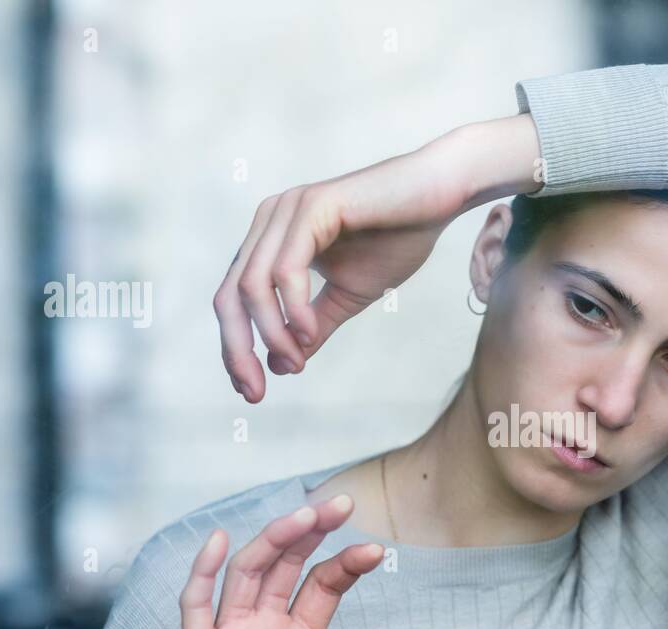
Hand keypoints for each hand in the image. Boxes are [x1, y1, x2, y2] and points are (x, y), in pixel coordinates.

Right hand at [168, 494, 400, 628]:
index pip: (322, 587)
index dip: (346, 564)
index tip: (377, 551)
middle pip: (285, 566)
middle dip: (310, 532)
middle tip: (340, 503)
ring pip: (247, 574)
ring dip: (271, 540)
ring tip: (302, 516)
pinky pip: (195, 607)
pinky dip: (203, 571)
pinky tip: (221, 541)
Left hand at [213, 115, 543, 402]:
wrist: (438, 196)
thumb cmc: (397, 238)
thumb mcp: (348, 295)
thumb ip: (312, 326)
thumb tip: (280, 365)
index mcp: (271, 240)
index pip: (234, 300)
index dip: (235, 348)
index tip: (252, 389)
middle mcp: (269, 221)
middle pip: (229, 295)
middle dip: (237, 349)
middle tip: (256, 391)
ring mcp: (287, 211)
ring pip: (252, 286)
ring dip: (270, 332)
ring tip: (294, 362)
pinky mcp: (312, 207)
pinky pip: (287, 269)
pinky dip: (294, 308)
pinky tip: (309, 333)